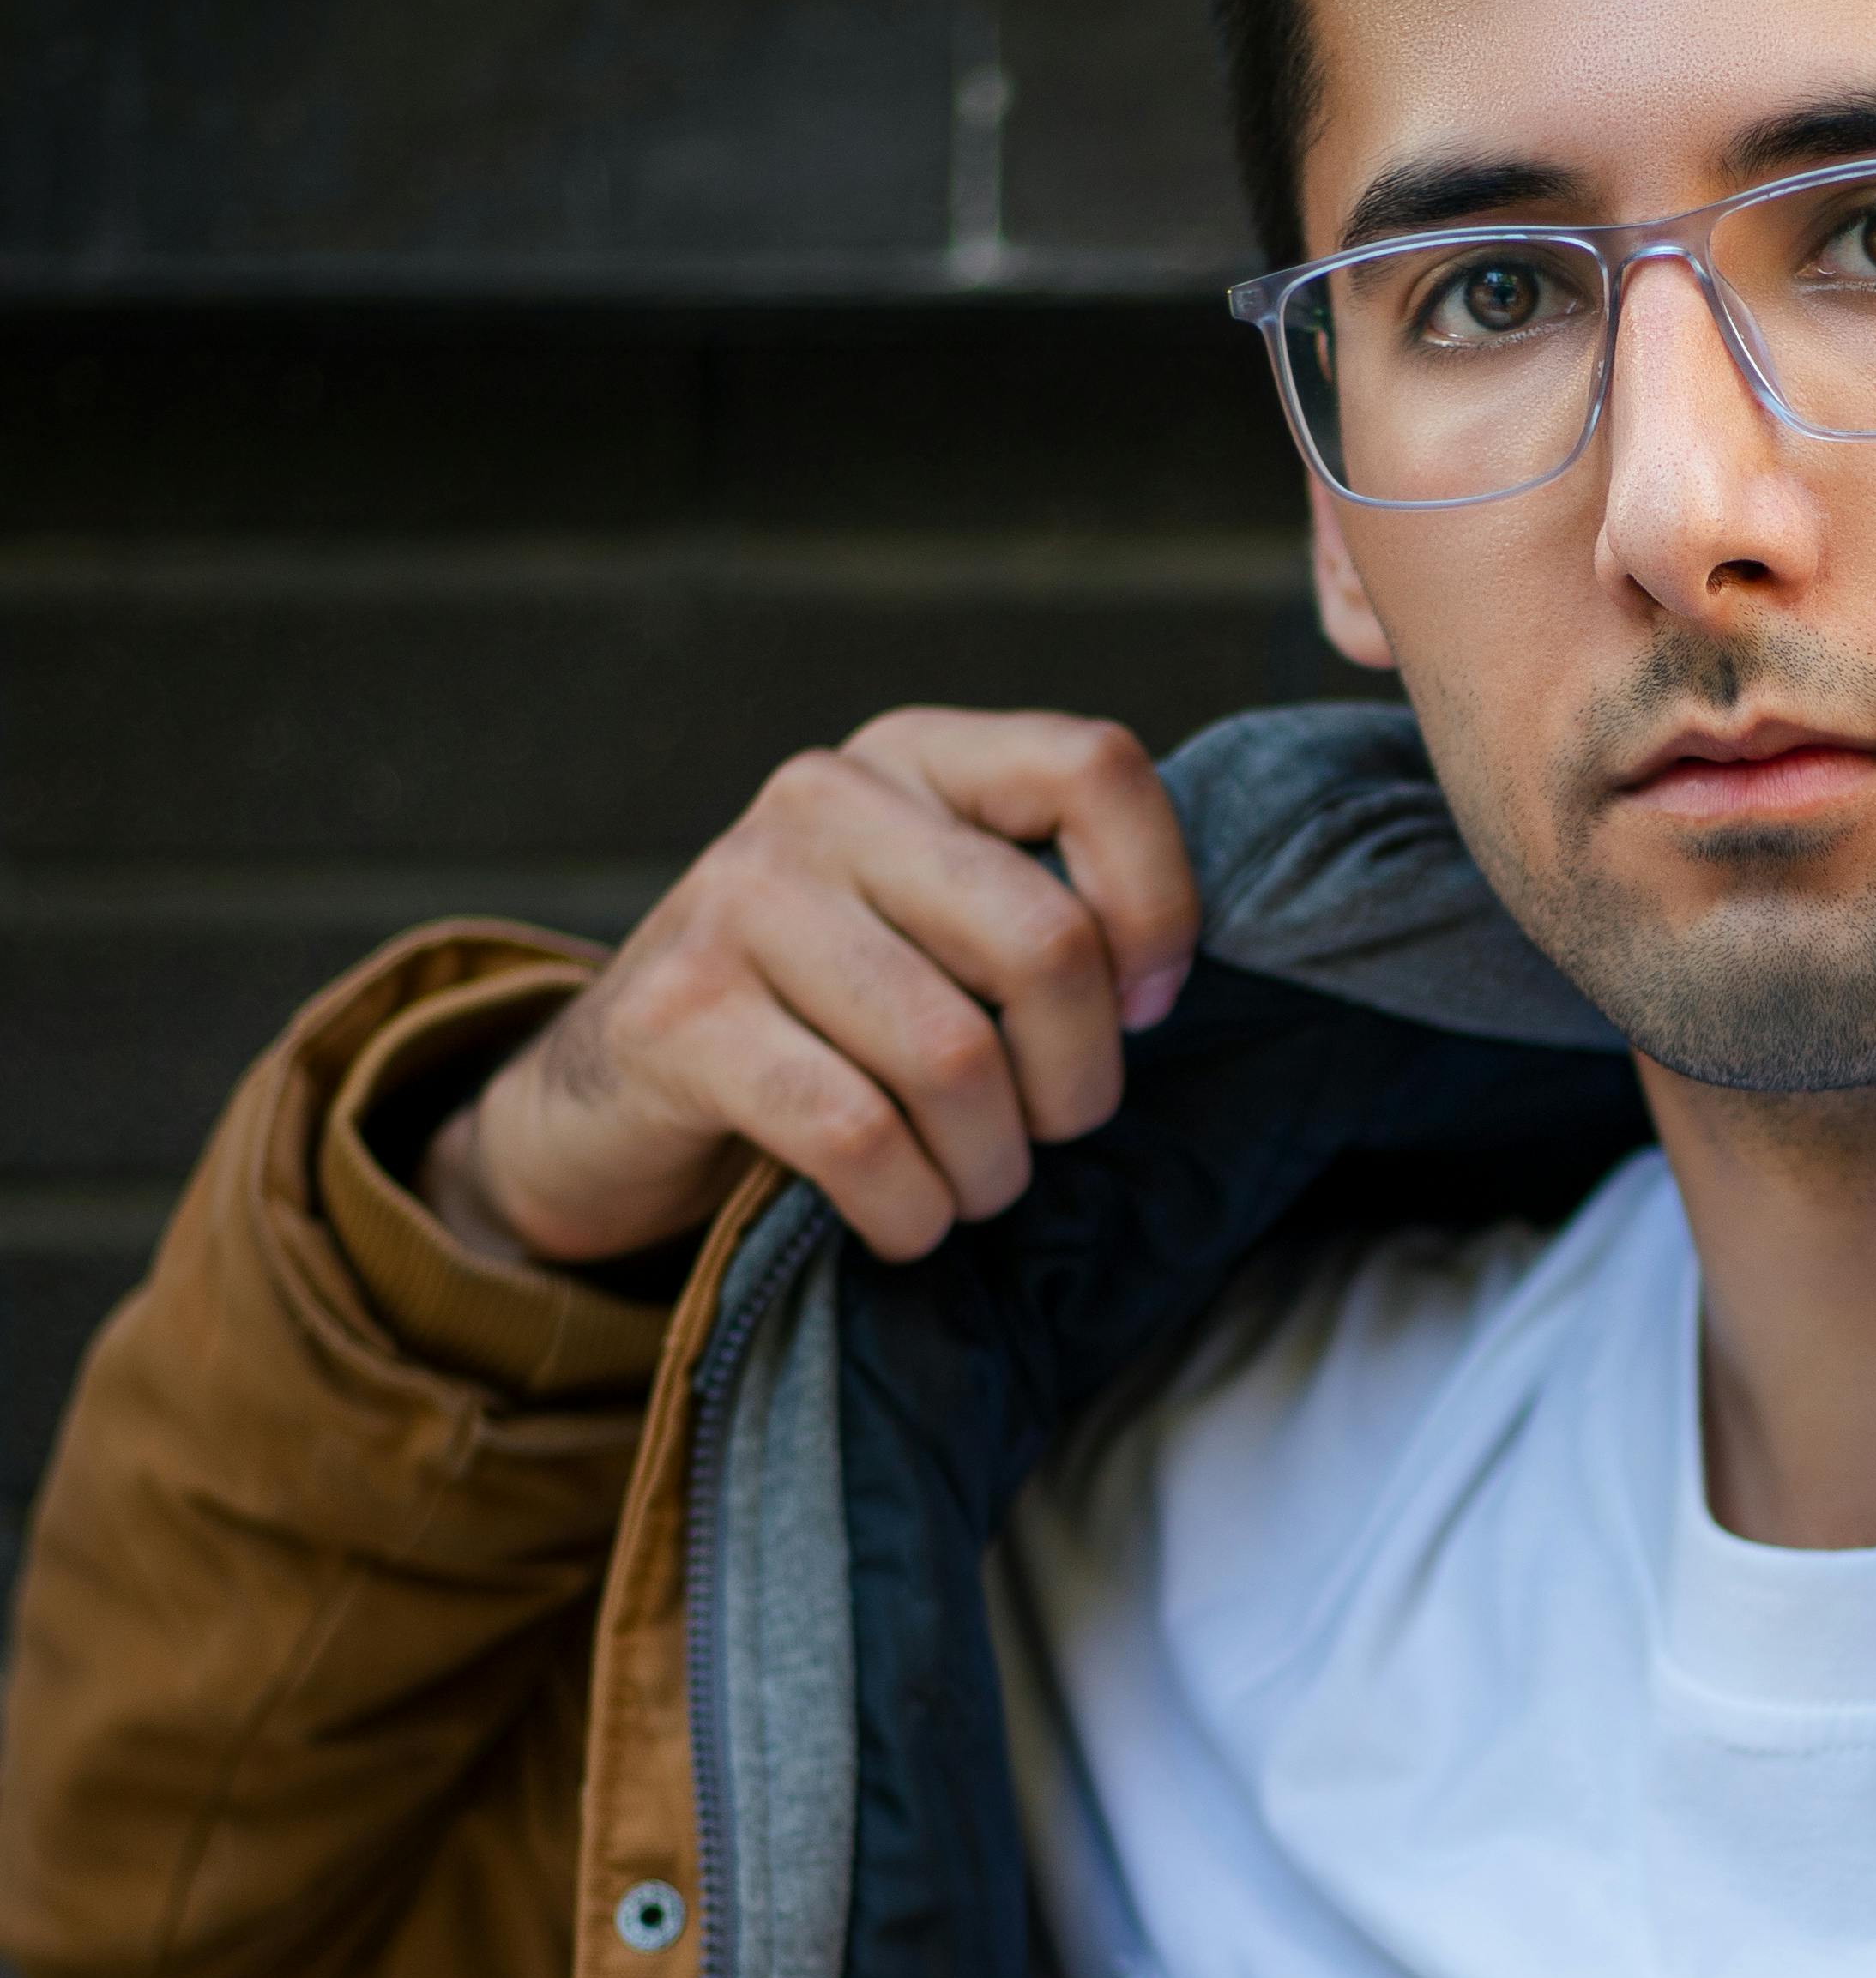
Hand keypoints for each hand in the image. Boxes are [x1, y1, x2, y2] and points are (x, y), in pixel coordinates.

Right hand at [424, 710, 1197, 1271]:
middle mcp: (825, 800)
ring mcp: (739, 898)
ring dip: (991, 1168)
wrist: (610, 1090)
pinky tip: (905, 1220)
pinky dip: (909, 1209)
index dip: (1158, 906)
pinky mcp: (681, 1017)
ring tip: (975, 1187)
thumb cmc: (826, 1017)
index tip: (1149, 1007)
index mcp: (913, 757)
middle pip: (1046, 944)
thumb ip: (1041, 908)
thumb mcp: (934, 924)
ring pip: (956, 1060)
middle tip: (1050, 1131)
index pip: (1093, 770)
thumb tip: (1164, 984)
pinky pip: (858, 1136)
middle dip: (1079, 1081)